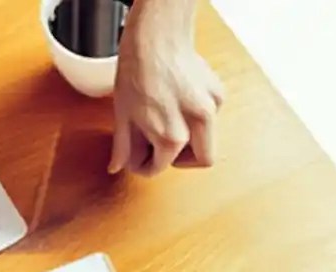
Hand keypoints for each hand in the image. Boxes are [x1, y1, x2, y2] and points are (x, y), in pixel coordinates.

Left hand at [108, 0, 224, 175]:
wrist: (156, 38)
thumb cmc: (137, 72)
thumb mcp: (122, 115)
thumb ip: (123, 146)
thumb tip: (117, 167)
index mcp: (171, 135)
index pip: (161, 167)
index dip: (146, 166)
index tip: (139, 160)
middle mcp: (197, 125)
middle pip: (201, 161)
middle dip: (179, 159)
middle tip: (158, 148)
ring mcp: (211, 108)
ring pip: (208, 140)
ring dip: (190, 140)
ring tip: (167, 123)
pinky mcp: (218, 94)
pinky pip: (211, 119)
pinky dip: (196, 118)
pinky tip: (178, 103)